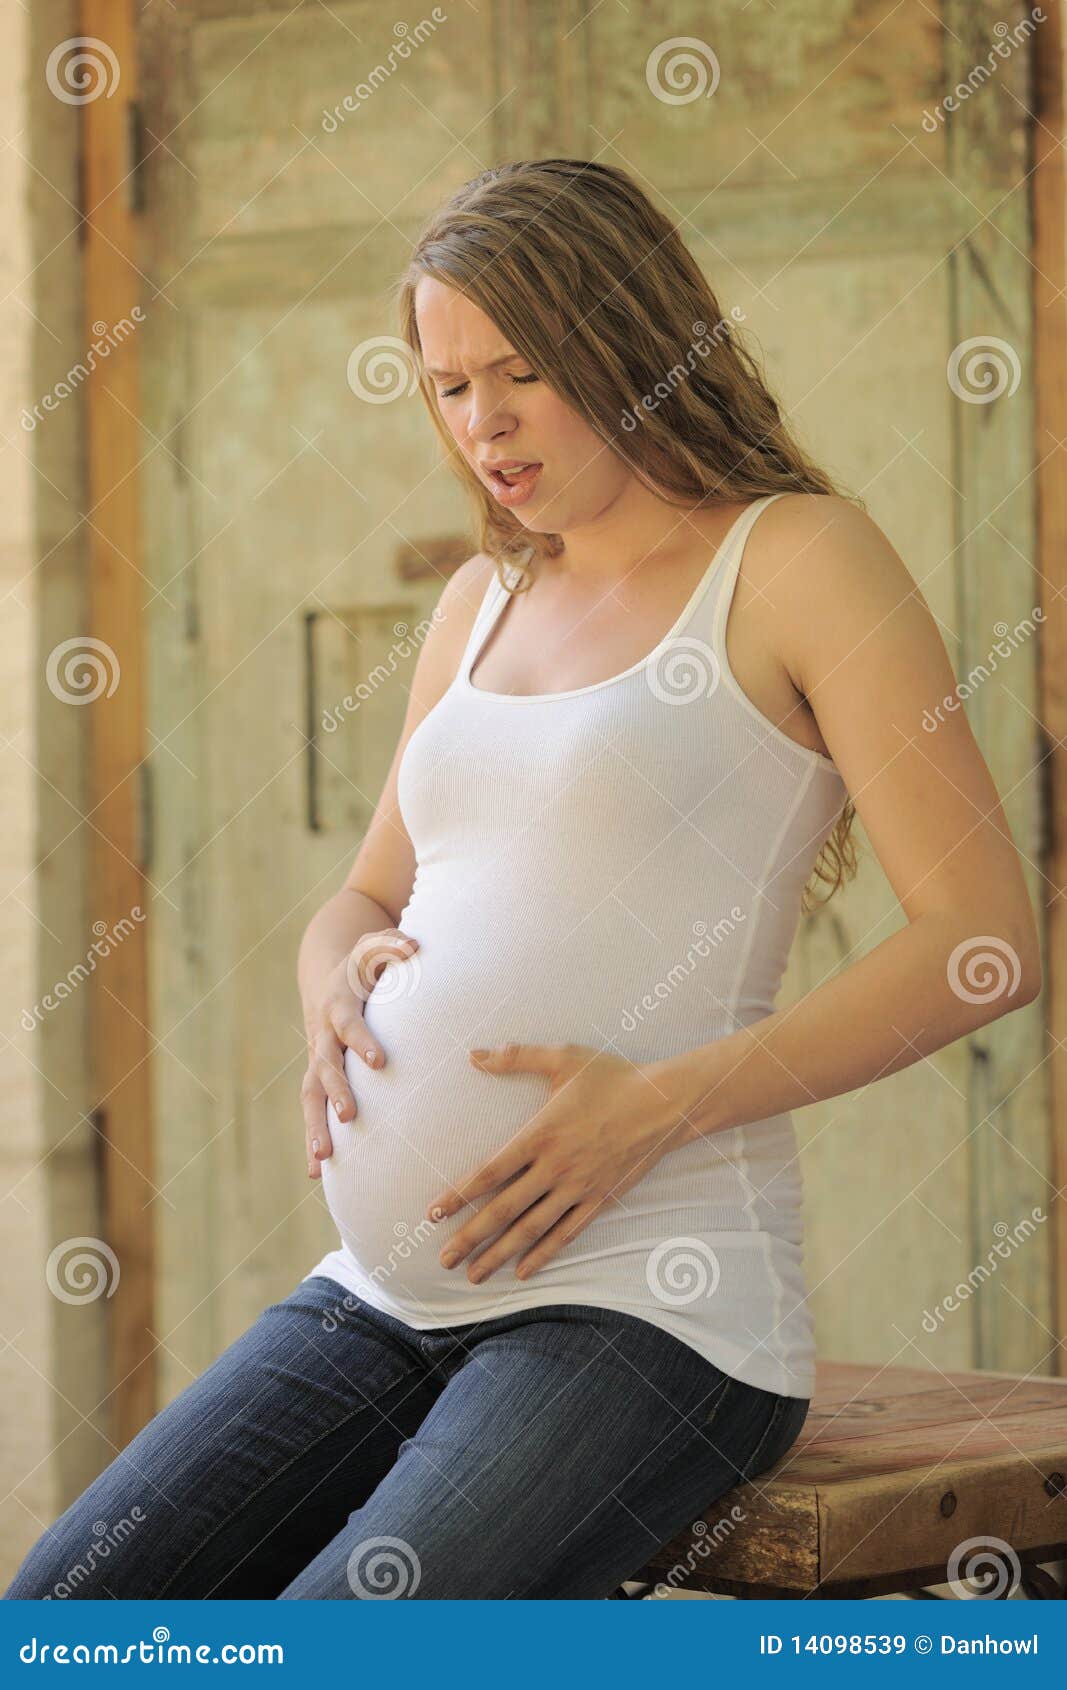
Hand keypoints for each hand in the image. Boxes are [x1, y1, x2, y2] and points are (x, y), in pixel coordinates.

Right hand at [300, 927, 418, 1177]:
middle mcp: (323, 1037)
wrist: (325, 980)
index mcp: (338, 1006)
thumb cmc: (362, 968)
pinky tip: (318, 1174)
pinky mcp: (318, 1080)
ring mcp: (317, 1061)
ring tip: (322, 1161)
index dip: (361, 1041)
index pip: (348, 1025)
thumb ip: (393, 945)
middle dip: (335, 1092)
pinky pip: (312, 1112)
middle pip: (324, 1066)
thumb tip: (416, 946)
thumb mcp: (374, 949)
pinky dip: (313, 1140)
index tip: (378, 1062)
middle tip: (349, 1117)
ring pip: (310, 1096)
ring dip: (315, 1128)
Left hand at [426, 1043, 684, 1280]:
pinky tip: (523, 1270)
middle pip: (503, 1209)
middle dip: (470, 1236)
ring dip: (499, 1253)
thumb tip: (473, 1054)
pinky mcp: (599, 1199)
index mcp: (541, 1134)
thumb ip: (516, 1057)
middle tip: (444, 1258)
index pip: (490, 1172)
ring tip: (474, 1274)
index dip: (459, 1195)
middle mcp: (556, 1166)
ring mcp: (578, 1187)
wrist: (665, 1103)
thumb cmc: (612, 1077)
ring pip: (531, 1228)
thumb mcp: (563, 1058)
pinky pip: (566, 1233)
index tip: (433, 1214)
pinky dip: (543, 1254)